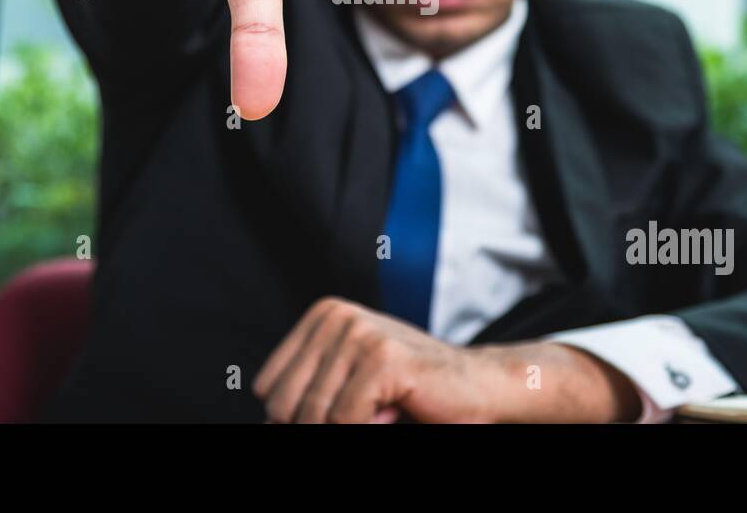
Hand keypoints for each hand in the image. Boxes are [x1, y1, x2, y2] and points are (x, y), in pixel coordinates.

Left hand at [252, 297, 643, 422]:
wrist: (478, 388)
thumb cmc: (413, 392)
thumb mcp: (346, 386)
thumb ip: (307, 396)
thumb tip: (268, 422)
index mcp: (322, 316)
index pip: (268, 387)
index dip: (297, 417)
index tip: (337, 415)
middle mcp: (336, 317)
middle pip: (284, 405)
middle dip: (319, 426)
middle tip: (365, 416)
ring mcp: (359, 333)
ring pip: (313, 417)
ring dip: (349, 427)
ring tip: (382, 412)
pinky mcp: (382, 357)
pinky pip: (345, 421)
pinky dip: (368, 429)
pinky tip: (395, 412)